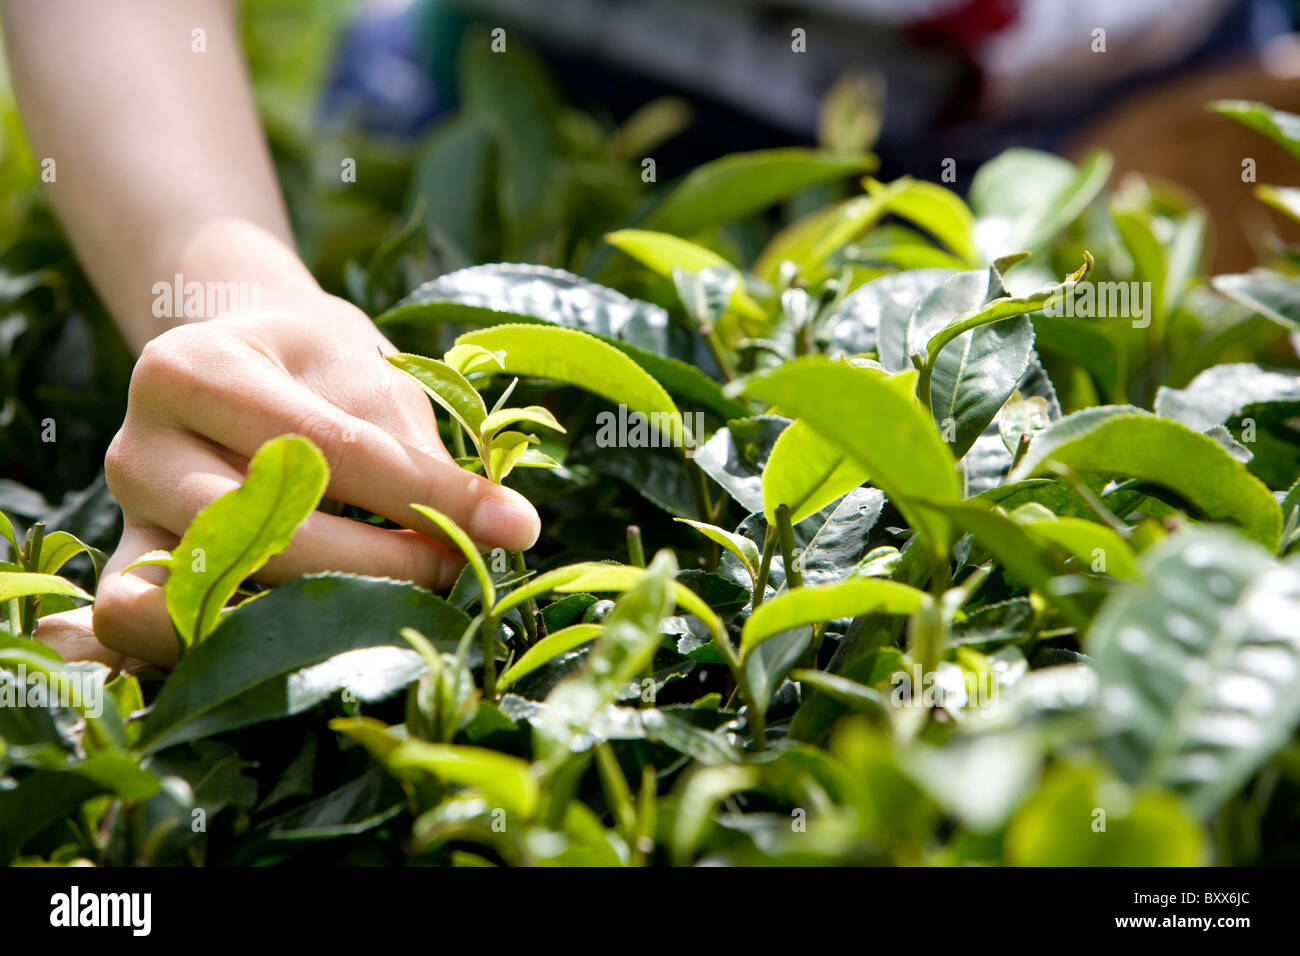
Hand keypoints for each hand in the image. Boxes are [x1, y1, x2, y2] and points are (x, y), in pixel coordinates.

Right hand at [82, 293, 538, 665]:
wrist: (244, 362)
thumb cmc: (316, 368)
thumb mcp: (370, 377)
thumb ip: (420, 456)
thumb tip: (506, 532)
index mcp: (194, 369)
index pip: (327, 448)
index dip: (426, 496)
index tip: (510, 527)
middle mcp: (138, 445)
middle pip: (263, 533)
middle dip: (378, 567)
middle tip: (454, 573)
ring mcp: (123, 518)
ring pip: (210, 597)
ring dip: (314, 619)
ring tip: (394, 612)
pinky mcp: (125, 575)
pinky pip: (151, 633)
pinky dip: (213, 650)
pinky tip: (298, 653)